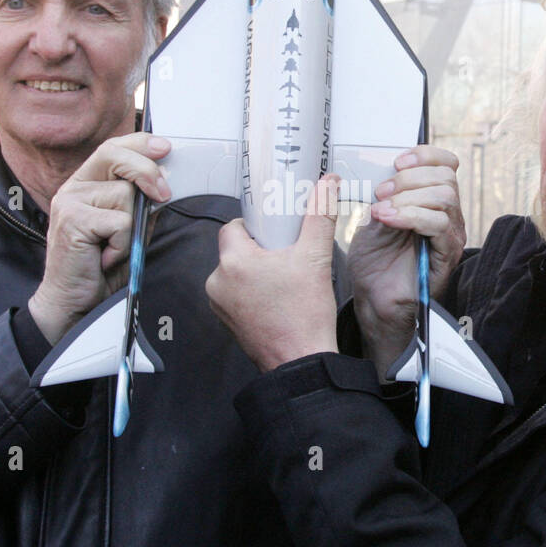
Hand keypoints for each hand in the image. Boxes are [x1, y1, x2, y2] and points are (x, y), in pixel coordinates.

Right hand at [28, 133, 171, 344]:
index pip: (111, 149)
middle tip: (163, 194)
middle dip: (146, 171)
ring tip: (113, 248)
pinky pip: (119, 222)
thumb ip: (142, 205)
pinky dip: (122, 244)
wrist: (76, 303)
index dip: (138, 143)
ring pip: (123, 194)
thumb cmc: (101, 268)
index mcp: (86, 184)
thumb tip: (165, 182)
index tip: (164, 147)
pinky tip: (106, 257)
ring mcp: (69, 202)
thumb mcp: (130, 230)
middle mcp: (74, 188)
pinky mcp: (72, 220)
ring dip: (130, 227)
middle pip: (115, 156)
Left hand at [206, 176, 340, 371]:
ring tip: (283, 279)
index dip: (255, 226)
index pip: (233, 227)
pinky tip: (276, 298)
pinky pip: (236, 295)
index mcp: (234, 261)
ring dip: (255, 271)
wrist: (302, 361)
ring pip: (235, 273)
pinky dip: (252, 293)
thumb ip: (320, 215)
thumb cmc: (304, 317)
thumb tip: (326, 185)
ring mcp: (220, 305)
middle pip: (235, 250)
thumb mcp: (316, 258)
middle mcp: (219, 283)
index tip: (273, 230)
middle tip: (285, 255)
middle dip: (259, 249)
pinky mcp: (228, 322)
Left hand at [348, 145, 464, 378]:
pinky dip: (410, 216)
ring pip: (444, 198)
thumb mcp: (375, 217)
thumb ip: (385, 194)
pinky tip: (387, 219)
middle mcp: (447, 216)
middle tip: (380, 192)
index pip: (446, 164)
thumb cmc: (374, 261)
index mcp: (431, 202)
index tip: (397, 161)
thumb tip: (382, 168)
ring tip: (380, 209)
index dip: (425, 156)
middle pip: (445, 178)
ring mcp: (450, 237)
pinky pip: (440, 225)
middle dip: (408, 179)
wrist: (372, 299)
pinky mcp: (447, 256)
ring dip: (407, 197)